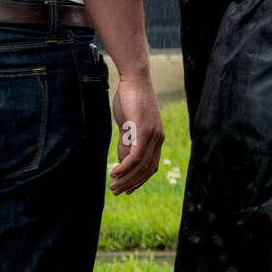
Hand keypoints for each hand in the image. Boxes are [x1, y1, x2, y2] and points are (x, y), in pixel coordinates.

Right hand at [109, 77, 163, 194]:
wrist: (134, 80)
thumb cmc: (130, 100)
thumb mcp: (129, 126)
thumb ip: (127, 143)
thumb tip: (123, 163)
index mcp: (157, 138)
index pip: (151, 167)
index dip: (139, 180)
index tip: (127, 190)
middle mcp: (158, 138)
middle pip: (147, 170)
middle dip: (131, 184)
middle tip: (115, 191)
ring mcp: (153, 134)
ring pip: (141, 165)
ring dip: (126, 179)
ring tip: (113, 186)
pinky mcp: (144, 130)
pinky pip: (136, 155)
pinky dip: (125, 167)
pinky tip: (114, 173)